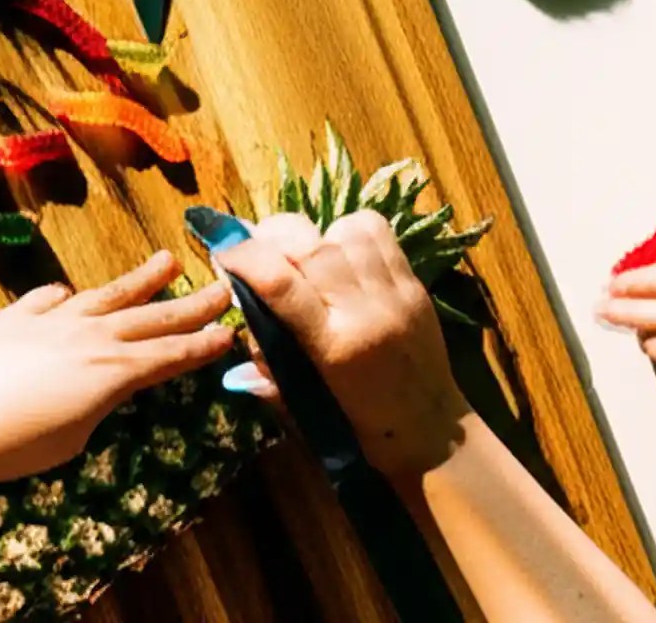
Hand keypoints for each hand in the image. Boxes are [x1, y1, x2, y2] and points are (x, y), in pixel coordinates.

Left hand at [0, 251, 233, 493]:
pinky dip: (65, 298)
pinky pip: (47, 301)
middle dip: (191, 305)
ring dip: (140, 281)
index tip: (231, 331)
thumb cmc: (13, 447)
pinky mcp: (11, 319)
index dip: (203, 345)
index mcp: (113, 371)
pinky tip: (69, 294)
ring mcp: (50, 322)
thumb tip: (98, 386)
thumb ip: (95, 405)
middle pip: (151, 318)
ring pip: (106, 296)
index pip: (170, 355)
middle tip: (224, 288)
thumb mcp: (73, 438)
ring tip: (167, 260)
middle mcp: (89, 337)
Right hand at [217, 211, 469, 476]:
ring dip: (313, 233)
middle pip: (311, 247)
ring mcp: (393, 293)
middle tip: (257, 244)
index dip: (245, 256)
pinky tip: (339, 248)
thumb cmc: (359, 423)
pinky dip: (348, 229)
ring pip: (343, 232)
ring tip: (303, 252)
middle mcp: (364, 312)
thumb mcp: (304, 406)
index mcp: (332, 348)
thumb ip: (265, 372)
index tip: (224, 251)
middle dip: (273, 235)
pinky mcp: (414, 283)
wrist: (430, 426)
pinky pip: (377, 231)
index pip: (281, 284)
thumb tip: (235, 332)